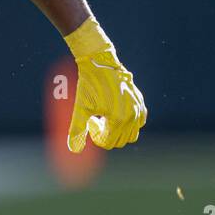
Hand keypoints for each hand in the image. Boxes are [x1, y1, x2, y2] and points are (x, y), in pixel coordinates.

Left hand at [65, 18, 147, 151]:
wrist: (100, 64)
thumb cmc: (89, 86)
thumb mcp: (80, 109)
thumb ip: (77, 130)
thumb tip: (73, 150)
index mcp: (119, 119)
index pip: (109, 143)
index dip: (96, 137)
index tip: (90, 122)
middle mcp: (133, 116)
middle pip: (120, 141)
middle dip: (106, 135)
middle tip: (96, 119)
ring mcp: (139, 110)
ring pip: (132, 134)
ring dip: (118, 131)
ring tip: (105, 116)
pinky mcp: (141, 103)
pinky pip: (139, 122)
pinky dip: (128, 123)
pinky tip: (115, 112)